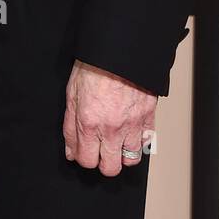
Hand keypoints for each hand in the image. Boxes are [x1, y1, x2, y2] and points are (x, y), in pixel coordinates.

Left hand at [63, 59, 156, 176]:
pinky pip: (146, 143)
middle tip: (100, 150)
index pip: (86, 160)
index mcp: (89, 123)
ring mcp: (132, 125)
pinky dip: (138, 142)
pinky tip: (130, 132)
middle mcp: (111, 129)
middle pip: (110, 168)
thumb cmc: (94, 66)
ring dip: (122, 154)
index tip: (84, 151)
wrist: (119, 49)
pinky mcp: (148, 117)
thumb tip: (71, 150)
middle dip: (103, 162)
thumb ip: (70, 126)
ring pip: (130, 160)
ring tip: (116, 142)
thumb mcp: (71, 94)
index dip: (83, 157)